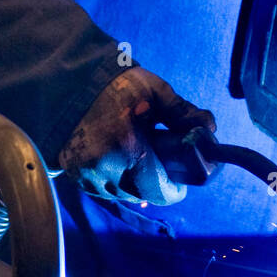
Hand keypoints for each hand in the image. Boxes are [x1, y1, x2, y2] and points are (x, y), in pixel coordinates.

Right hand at [58, 68, 214, 205]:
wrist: (67, 82)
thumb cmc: (114, 85)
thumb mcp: (154, 91)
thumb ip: (182, 113)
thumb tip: (209, 128)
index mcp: (127, 147)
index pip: (161, 189)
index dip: (176, 186)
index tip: (181, 173)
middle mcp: (105, 168)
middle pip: (144, 194)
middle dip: (156, 181)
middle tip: (159, 159)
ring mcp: (86, 175)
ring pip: (123, 194)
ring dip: (135, 181)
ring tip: (135, 152)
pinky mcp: (74, 175)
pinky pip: (103, 189)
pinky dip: (115, 179)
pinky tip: (116, 156)